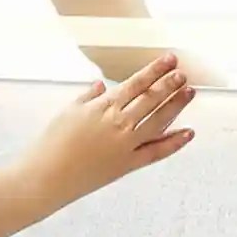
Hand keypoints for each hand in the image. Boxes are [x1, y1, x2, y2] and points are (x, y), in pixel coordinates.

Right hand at [10, 53, 196, 219]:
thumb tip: (100, 84)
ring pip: (159, 120)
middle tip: (184, 73)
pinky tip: (189, 132)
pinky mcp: (128, 165)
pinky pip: (156, 152)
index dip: (155, 70)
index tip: (170, 60)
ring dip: (176, 105)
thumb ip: (88, 96)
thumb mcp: (68, 112)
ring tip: (189, 92)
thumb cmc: (52, 143)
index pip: (136, 83)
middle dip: (170, 83)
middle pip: (151, 99)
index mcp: (103, 106)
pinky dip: (174, 143)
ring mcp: (126, 144)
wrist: (46, 177)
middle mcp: (118, 122)